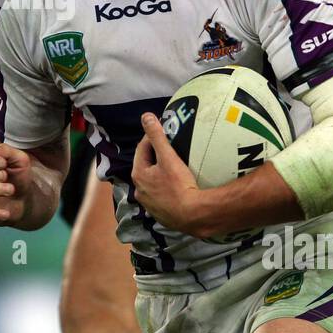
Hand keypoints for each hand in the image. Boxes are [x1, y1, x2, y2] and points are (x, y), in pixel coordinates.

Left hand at [131, 113, 204, 234]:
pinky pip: (161, 196)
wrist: (193, 215)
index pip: (142, 148)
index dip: (152, 137)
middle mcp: (139, 190)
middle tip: (169, 147)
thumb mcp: (168, 157)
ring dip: (159, 173)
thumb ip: (157, 136)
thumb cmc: (179, 185)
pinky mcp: (160, 214)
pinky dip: (165, 189)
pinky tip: (176, 187)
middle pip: (146, 166)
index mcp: (139, 175)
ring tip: (173, 166)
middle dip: (155, 155)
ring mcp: (149, 204)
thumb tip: (146, 116)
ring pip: (152, 182)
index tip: (163, 130)